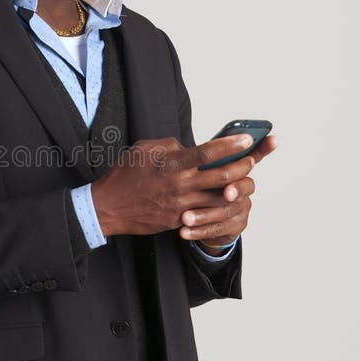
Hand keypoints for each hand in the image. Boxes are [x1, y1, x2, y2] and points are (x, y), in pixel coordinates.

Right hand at [91, 133, 268, 236]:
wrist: (107, 208)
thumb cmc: (125, 174)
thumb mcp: (144, 150)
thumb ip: (170, 146)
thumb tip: (189, 147)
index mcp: (171, 164)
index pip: (207, 152)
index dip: (230, 145)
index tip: (246, 139)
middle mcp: (179, 185)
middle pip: (222, 176)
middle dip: (243, 167)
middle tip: (251, 159)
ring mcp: (180, 205)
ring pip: (219, 199)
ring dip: (235, 189)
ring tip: (243, 180)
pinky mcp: (178, 221)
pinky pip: (205, 214)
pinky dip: (217, 206)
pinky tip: (224, 199)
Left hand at [179, 135, 276, 248]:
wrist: (207, 215)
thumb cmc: (204, 184)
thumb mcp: (202, 166)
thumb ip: (202, 155)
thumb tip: (182, 145)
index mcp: (238, 168)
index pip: (254, 155)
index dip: (263, 149)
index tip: (259, 147)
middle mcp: (244, 187)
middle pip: (245, 187)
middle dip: (236, 189)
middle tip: (227, 192)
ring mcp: (241, 207)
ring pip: (226, 211)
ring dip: (205, 215)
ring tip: (185, 218)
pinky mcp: (236, 225)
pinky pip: (217, 229)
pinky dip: (199, 231)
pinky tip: (184, 231)